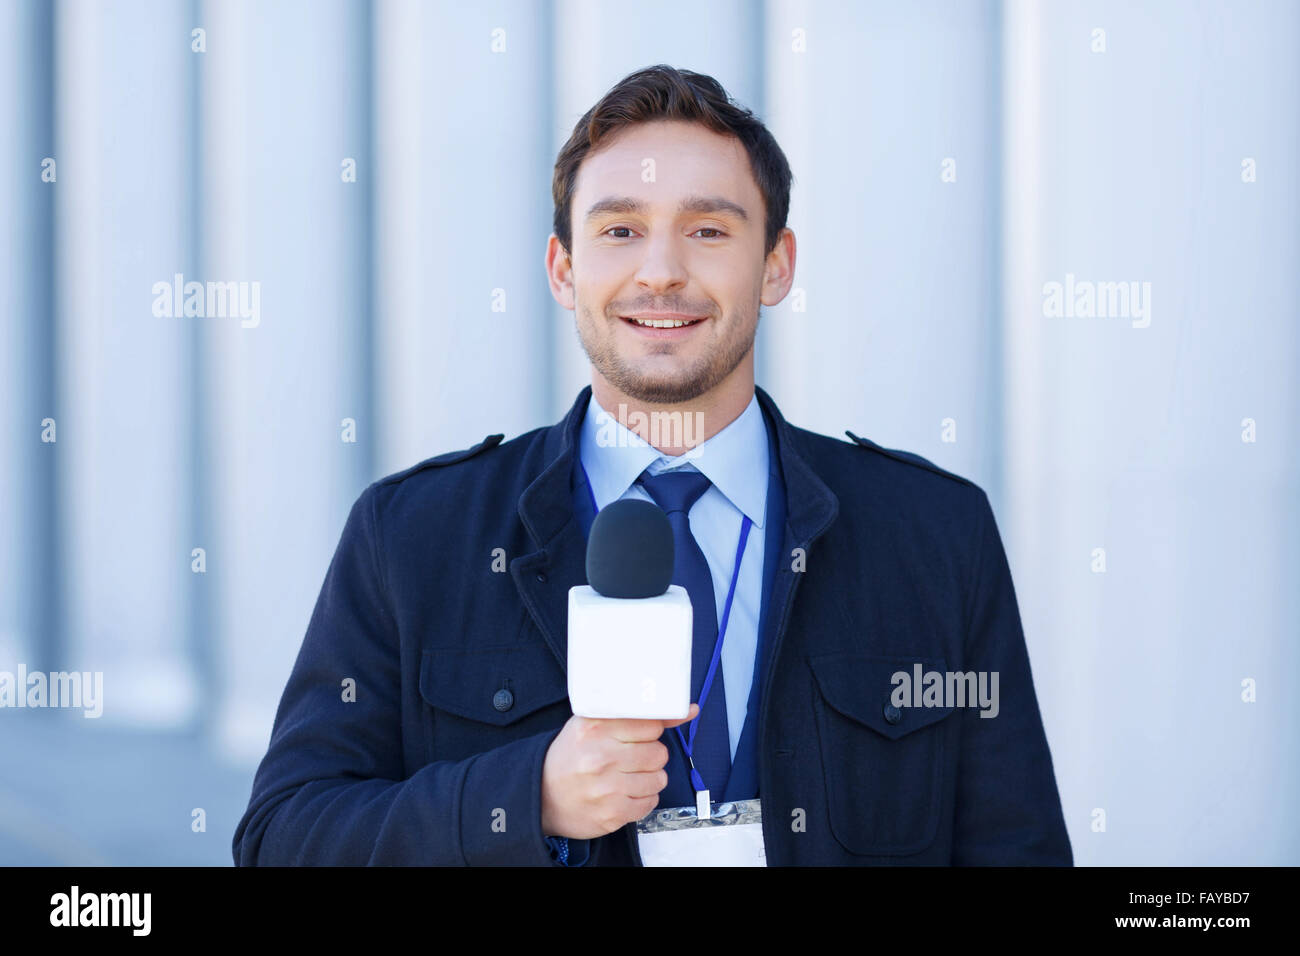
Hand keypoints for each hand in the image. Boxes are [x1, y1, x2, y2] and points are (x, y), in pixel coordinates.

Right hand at [541, 703, 698, 839]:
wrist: (541, 795)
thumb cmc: (571, 757)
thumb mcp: (593, 724)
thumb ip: (638, 716)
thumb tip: (688, 710)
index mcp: (595, 727)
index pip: (651, 724)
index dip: (650, 731)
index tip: (641, 736)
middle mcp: (600, 756)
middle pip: (659, 752)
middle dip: (651, 756)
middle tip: (632, 758)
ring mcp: (607, 787)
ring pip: (659, 778)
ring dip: (649, 778)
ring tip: (628, 776)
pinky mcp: (612, 813)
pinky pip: (650, 802)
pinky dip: (643, 798)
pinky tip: (625, 792)